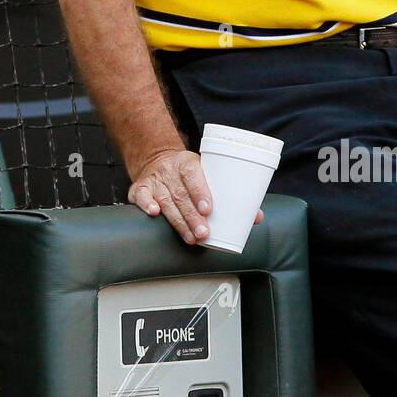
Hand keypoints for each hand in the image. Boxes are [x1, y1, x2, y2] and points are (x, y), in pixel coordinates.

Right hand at [127, 147, 262, 245]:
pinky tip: (153, 213)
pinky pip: (140, 196)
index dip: (201, 191)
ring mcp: (154, 180)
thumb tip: (256, 217)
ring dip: (178, 221)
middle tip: (204, 233)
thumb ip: (229, 194)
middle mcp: (169, 170)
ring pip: (165, 200)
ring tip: (191, 237)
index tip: (208, 209)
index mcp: (188, 162)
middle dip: (192, 216)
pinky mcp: (140, 188)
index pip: (194, 175)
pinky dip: (145, 204)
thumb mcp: (207, 174)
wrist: (157, 160)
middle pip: (181, 194)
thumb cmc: (189, 174)